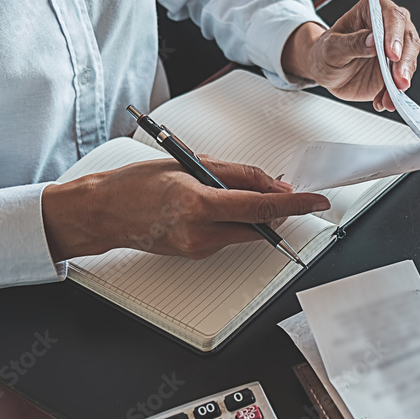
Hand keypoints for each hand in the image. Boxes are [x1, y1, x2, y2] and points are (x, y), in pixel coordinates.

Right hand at [42, 157, 329, 260]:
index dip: (294, 204)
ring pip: (247, 232)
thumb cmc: (137, 183)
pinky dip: (233, 221)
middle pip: (260, 224)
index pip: (261, 206)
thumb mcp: (189, 163)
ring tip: (231, 191)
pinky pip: (229, 237)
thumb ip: (237, 174)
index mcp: (197, 203)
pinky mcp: (196, 255)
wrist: (104, 212)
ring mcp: (198, 248)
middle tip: (278, 187)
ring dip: (253, 213)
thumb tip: (274, 183)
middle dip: (276, 207)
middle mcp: (200, 232)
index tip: (316, 201)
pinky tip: (214, 206)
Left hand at [281, 0, 419, 111]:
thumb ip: (351, 43)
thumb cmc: (325, 53)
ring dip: (401, 81)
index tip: (392, 54)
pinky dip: (394, 94)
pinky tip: (383, 101)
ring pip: (409, 60)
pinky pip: (402, 81)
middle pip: (408, 38)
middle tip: (398, 81)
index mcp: (371, 10)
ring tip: (387, 98)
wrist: (326, 72)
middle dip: (404, 62)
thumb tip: (372, 40)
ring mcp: (394, 48)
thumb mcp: (331, 48)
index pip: (391, 16)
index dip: (394, 35)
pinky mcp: (395, 68)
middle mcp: (388, 25)